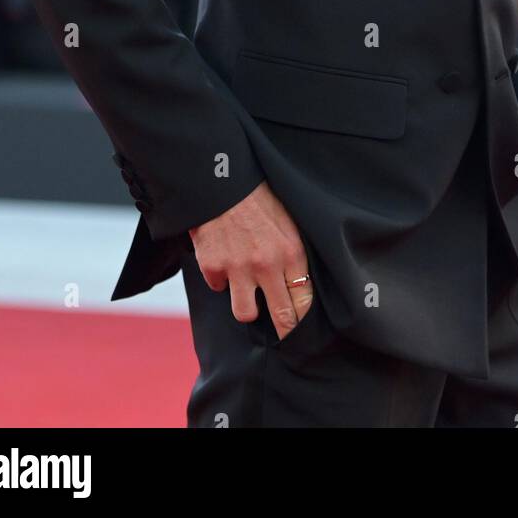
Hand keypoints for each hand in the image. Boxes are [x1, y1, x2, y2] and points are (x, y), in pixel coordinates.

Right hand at [188, 180, 313, 340]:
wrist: (220, 180)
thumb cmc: (258, 196)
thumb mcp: (288, 220)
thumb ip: (292, 252)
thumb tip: (300, 281)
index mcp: (291, 252)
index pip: (305, 302)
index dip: (305, 320)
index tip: (304, 329)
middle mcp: (266, 266)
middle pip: (282, 317)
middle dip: (286, 332)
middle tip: (285, 337)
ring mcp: (238, 269)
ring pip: (246, 314)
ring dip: (248, 306)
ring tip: (248, 295)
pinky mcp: (212, 267)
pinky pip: (219, 288)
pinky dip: (222, 280)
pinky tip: (224, 261)